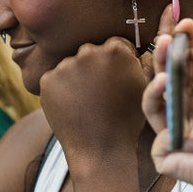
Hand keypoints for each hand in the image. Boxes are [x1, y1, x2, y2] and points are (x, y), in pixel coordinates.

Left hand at [40, 36, 145, 170]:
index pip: (113, 46)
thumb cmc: (127, 120)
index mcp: (115, 50)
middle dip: (94, 68)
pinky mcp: (47, 81)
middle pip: (89, 53)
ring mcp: (65, 66)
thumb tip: (145, 42)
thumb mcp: (144, 86)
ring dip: (76, 78)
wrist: (100, 149)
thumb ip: (141, 61)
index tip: (114, 80)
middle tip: (99, 93)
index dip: (115, 64)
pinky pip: (54, 80)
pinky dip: (60, 91)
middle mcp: (88, 52)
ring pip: (70, 66)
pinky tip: (72, 106)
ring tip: (85, 103)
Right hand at [143, 18, 192, 191]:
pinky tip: (186, 129)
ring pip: (152, 102)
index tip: (180, 22)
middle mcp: (185, 104)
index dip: (180, 40)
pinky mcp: (165, 149)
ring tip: (163, 75)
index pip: (186, 59)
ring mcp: (173, 126)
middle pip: (166, 74)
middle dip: (163, 55)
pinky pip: (160, 136)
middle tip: (165, 39)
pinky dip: (171, 130)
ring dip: (154, 86)